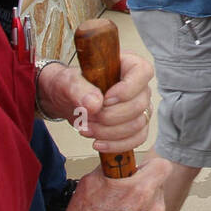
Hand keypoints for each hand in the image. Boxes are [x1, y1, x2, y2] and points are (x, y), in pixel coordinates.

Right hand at [18, 158, 167, 210]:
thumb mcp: (89, 183)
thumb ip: (111, 166)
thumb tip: (118, 158)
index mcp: (141, 190)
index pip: (163, 166)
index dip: (150, 167)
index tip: (140, 172)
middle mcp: (154, 209)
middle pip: (157, 188)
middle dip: (143, 189)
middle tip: (123, 199)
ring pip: (155, 209)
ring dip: (143, 210)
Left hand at [37, 53, 152, 152]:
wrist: (67, 102)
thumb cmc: (71, 85)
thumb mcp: (68, 82)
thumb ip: (79, 89)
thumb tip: (95, 104)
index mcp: (128, 65)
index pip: (143, 72)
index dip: (127, 89)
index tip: (105, 99)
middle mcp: (139, 86)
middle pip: (139, 105)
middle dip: (110, 117)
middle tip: (88, 117)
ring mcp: (141, 107)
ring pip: (138, 125)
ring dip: (110, 132)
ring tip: (86, 129)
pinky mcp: (137, 126)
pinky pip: (137, 139)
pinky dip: (116, 145)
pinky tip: (97, 143)